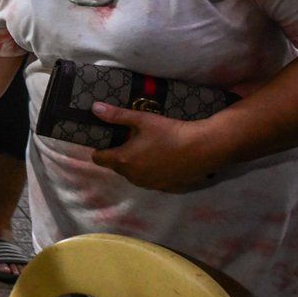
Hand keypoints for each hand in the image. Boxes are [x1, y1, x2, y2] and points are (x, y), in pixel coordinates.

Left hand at [90, 103, 229, 192]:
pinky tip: (161, 159)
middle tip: (128, 140)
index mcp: (123, 161)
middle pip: (116, 167)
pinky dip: (151, 171)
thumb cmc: (169, 132)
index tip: (107, 139)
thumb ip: (116, 115)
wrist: (202, 148)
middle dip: (119, 155)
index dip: (100, 149)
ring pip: (133, 175)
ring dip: (135, 165)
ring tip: (146, 149)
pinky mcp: (164, 188)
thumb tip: (94, 108)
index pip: (99, 159)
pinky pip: (150, 180)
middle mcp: (133, 177)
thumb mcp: (141, 120)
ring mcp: (149, 185)